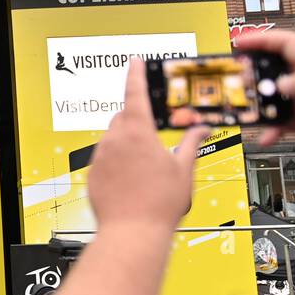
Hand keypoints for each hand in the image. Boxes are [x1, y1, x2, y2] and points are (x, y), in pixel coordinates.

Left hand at [87, 60, 207, 232]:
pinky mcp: (91, 174)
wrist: (132, 232)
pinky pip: (103, 159)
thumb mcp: (184, 170)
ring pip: (112, 139)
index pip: (135, 94)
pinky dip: (115, 162)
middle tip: (153, 139)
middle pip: (124, 118)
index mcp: (138, 133)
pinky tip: (129, 180)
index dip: (136, 75)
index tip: (135, 61)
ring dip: (126, 144)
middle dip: (137, 122)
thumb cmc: (159, 204)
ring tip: (143, 168)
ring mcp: (100, 157)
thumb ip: (192, 143)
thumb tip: (202, 129)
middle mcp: (114, 141)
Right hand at [237, 29, 294, 175]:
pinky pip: (282, 121)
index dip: (263, 40)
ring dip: (260, 104)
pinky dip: (271, 128)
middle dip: (254, 72)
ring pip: (275, 96)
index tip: (240, 43)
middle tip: (236, 80)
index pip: (288, 43)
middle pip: (277, 68)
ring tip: (247, 110)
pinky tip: (266, 137)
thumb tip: (280, 82)